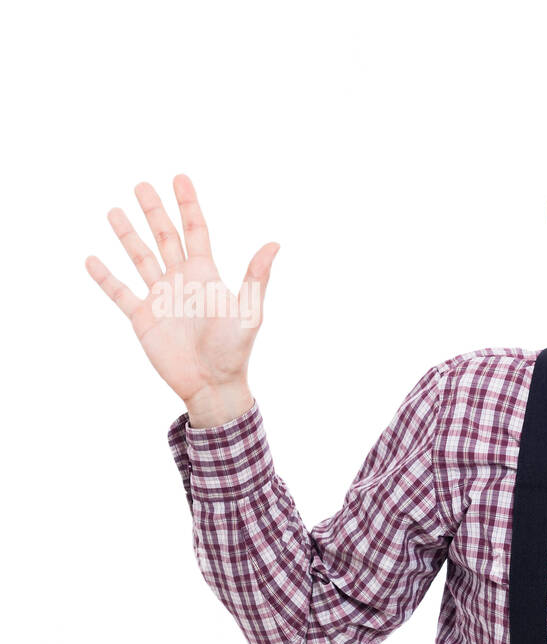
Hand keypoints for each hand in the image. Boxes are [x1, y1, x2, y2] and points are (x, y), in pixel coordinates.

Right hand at [85, 174, 278, 417]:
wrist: (212, 384)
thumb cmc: (235, 350)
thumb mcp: (249, 311)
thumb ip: (256, 277)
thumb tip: (274, 243)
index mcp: (205, 274)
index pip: (195, 230)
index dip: (188, 204)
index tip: (179, 177)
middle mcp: (181, 280)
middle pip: (165, 237)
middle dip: (154, 211)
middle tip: (141, 185)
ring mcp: (160, 297)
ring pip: (139, 257)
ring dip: (127, 235)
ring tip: (114, 210)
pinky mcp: (142, 318)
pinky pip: (119, 292)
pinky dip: (105, 277)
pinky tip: (92, 259)